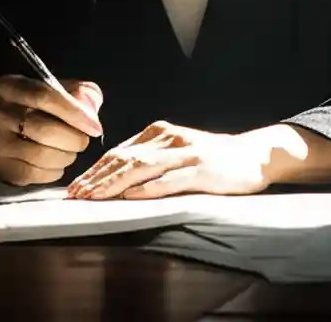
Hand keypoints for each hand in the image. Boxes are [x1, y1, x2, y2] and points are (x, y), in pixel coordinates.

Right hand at [0, 75, 103, 185]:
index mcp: (9, 86)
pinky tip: (55, 163)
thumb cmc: (35, 108)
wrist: (1, 132)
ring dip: (66, 157)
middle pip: (44, 129)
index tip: (95, 127)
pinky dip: (54, 171)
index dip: (75, 113)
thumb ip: (79, 92)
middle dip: (74, 139)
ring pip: (41, 155)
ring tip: (69, 152)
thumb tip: (90, 105)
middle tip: (83, 142)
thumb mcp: (55, 90)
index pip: (45, 96)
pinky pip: (35, 174)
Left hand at [66, 121, 271, 199]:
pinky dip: (148, 188)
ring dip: (114, 183)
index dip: (95, 170)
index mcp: (159, 132)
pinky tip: (130, 196)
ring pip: (142, 167)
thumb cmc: (212, 158)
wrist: (255, 155)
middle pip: (125, 159)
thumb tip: (114, 176)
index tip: (75, 187)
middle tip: (75, 196)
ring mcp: (186, 153)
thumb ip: (150, 158)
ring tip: (94, 197)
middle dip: (97, 179)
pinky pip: (170, 180)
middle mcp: (169, 138)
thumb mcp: (177, 151)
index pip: (118, 152)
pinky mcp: (203, 170)